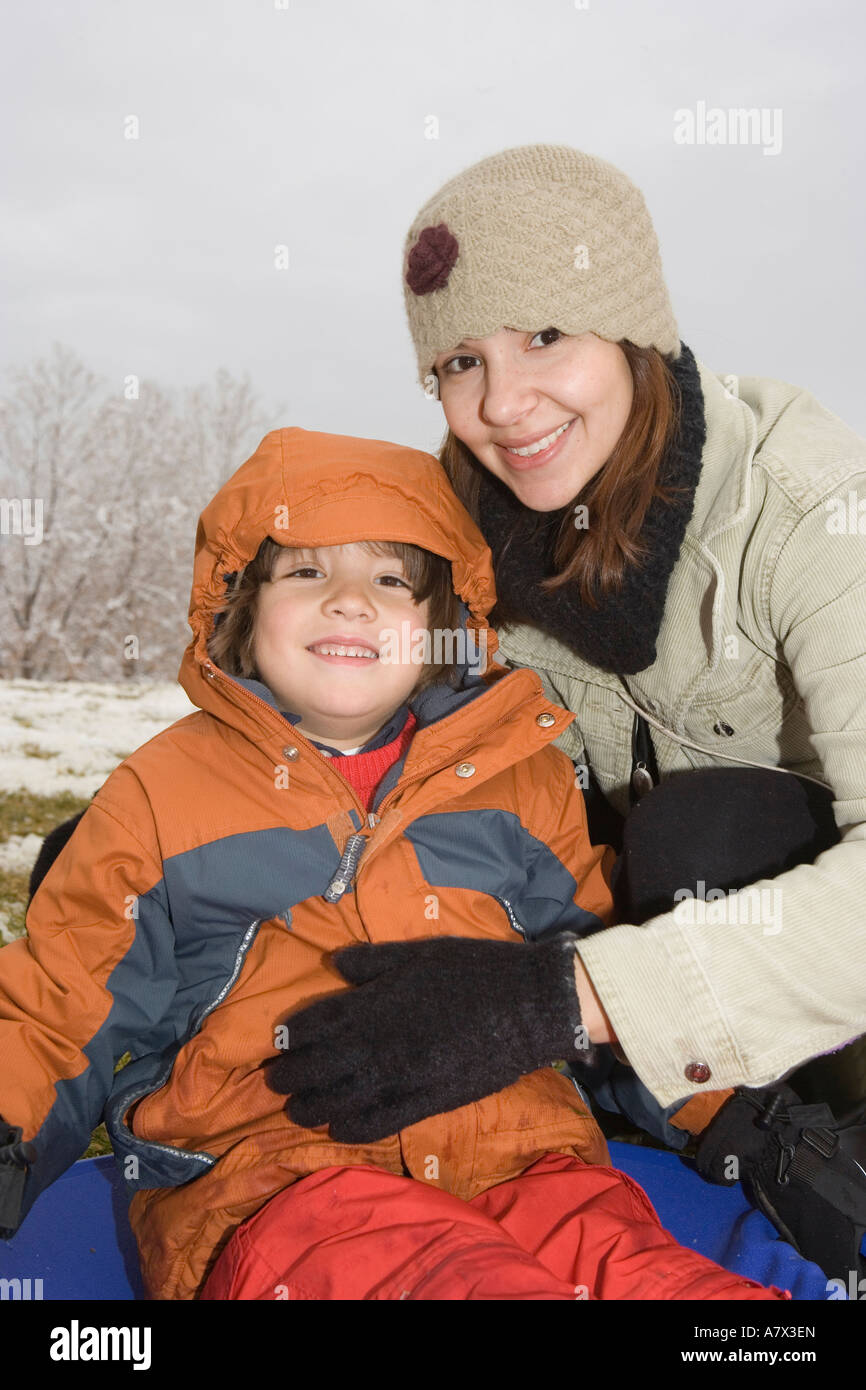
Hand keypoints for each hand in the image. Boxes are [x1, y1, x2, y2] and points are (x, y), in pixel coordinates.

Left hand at [267, 933, 584, 1142]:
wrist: (526, 1006)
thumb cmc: (473, 970)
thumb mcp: (417, 953)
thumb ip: (371, 961)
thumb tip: (333, 964)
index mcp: (372, 1004)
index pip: (314, 1025)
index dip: (290, 1036)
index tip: (278, 1041)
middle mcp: (376, 1045)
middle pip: (317, 1069)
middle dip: (289, 1077)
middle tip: (274, 1081)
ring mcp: (399, 1078)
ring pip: (338, 1102)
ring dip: (310, 1108)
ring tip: (296, 1110)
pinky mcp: (424, 1103)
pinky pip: (376, 1124)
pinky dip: (350, 1130)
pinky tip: (338, 1130)